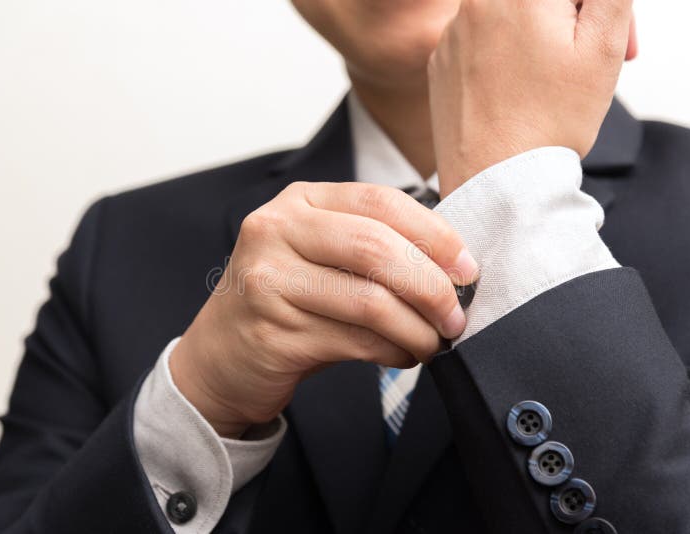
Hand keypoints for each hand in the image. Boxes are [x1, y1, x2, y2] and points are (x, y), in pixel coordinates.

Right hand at [170, 182, 478, 437]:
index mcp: (301, 201)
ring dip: (417, 328)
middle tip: (456, 316)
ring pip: (371, 301)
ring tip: (433, 343)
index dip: (435, 234)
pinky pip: (356, 340)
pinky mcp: (273, 330)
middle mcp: (278, 230)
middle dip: (432, 286)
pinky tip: (403, 356)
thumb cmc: (288, 302)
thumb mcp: (322, 256)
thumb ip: (375, 248)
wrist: (221, 357)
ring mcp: (269, 279)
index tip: (468, 268)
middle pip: (377, 248)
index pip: (381, 202)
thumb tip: (455, 266)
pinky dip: (394, 351)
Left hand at [429, 0, 634, 195]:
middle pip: (540, 0)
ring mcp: (452, 34)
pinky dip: (504, 61)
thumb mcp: (602, 47)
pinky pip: (481, 45)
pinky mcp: (439, 64)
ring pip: (511, 19)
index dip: (597, 9)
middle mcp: (477, 3)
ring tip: (551, 86)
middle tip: (587, 61)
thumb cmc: (549, 124)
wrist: (496, 182)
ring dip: (540, 39)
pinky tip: (519, 96)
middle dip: (573, 21)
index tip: (615, 39)